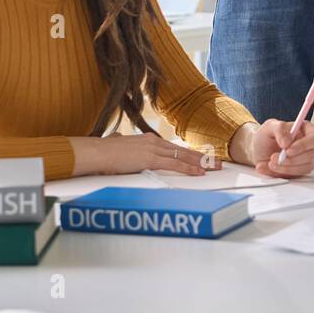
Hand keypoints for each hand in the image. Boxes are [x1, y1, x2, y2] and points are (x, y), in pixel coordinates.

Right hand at [71, 134, 210, 176]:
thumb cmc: (102, 152)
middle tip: (218, 162)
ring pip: (183, 156)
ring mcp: (153, 150)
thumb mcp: (115, 145)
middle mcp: (154, 142)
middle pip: (184, 150)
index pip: (175, 148)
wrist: (95, 152)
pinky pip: (174, 164)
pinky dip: (189, 168)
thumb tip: (117, 141)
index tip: (202, 158)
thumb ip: (120, 144)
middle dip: (202, 157)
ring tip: (215, 168)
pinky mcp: (150, 159)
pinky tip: (199, 173)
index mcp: (148, 140)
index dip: (190, 154)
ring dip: (201, 163)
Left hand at [247, 118, 313, 177]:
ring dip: (286, 168)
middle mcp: (308, 146)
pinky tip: (268, 167)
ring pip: (304, 168)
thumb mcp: (270, 127)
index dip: (305, 145)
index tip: (289, 150)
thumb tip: (287, 141)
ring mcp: (304, 160)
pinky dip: (279, 173)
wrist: (257, 151)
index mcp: (306, 130)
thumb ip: (280, 129)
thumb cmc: (266, 136)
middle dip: (291, 159)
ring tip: (270, 163)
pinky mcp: (298, 172)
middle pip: (311, 155)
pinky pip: (294, 176)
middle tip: (275, 157)